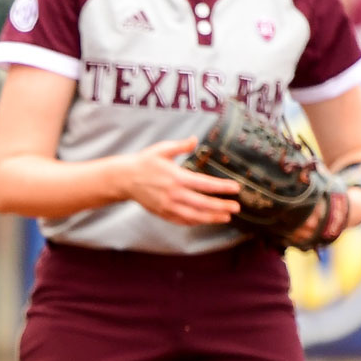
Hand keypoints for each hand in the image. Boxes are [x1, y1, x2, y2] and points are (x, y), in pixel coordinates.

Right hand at [120, 139, 239, 225]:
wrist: (124, 179)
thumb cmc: (144, 162)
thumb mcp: (161, 149)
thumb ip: (180, 146)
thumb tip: (195, 139)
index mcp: (177, 177)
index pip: (205, 184)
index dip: (222, 187)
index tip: (236, 188)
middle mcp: (174, 194)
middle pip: (203, 203)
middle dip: (221, 206)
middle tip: (236, 207)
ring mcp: (168, 206)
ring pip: (194, 215)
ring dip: (212, 217)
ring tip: (226, 217)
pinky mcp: (163, 213)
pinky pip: (182, 220)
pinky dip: (196, 222)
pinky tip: (206, 220)